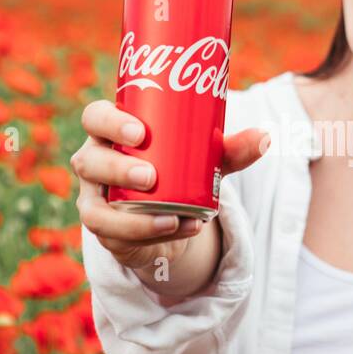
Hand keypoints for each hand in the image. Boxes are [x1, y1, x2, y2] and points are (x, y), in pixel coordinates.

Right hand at [70, 99, 269, 270]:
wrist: (169, 213)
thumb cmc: (180, 168)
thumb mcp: (205, 159)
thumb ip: (232, 149)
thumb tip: (264, 137)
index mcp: (111, 132)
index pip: (95, 117)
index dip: (109, 122)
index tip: (141, 132)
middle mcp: (95, 162)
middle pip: (87, 160)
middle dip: (117, 168)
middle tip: (151, 176)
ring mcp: (94, 199)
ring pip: (93, 208)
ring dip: (129, 215)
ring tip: (170, 216)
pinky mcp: (104, 230)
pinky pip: (113, 236)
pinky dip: (145, 234)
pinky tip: (175, 228)